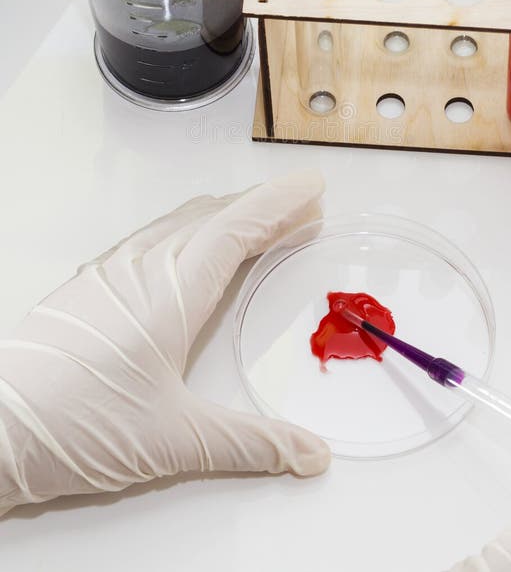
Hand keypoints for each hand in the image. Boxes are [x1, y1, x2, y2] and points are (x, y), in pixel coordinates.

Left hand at [0, 171, 329, 516]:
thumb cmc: (70, 424)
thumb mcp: (175, 440)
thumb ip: (251, 443)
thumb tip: (306, 452)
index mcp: (170, 293)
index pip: (238, 229)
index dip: (279, 203)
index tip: (309, 187)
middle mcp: (139, 271)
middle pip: (213, 217)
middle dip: (262, 208)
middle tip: (299, 210)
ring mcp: (109, 274)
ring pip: (178, 223)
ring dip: (224, 216)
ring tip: (254, 223)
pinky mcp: (88, 288)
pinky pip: (149, 238)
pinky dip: (186, 230)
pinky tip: (185, 248)